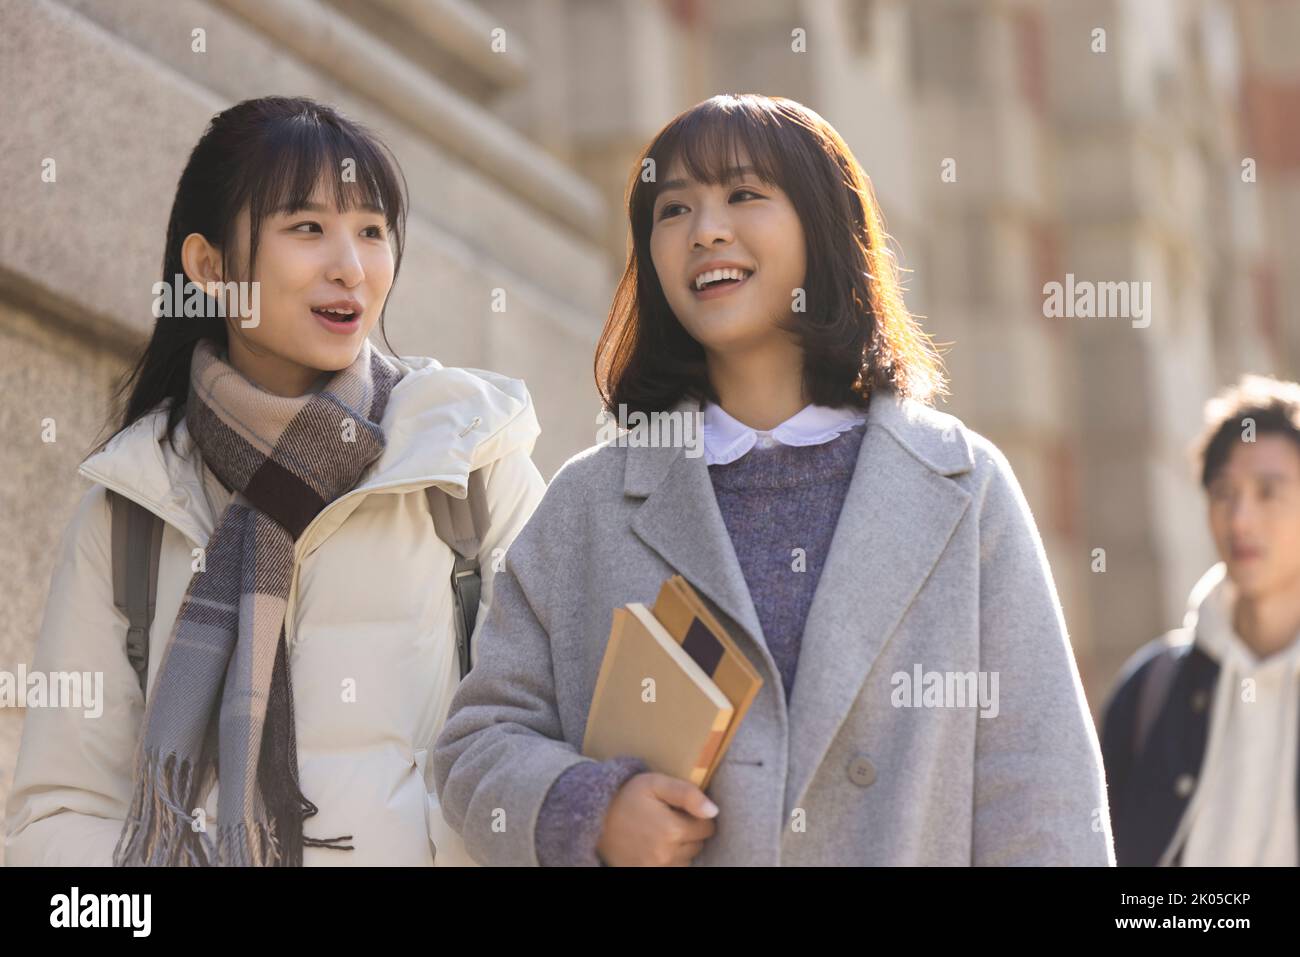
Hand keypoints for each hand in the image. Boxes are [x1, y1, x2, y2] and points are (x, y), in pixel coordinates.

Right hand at [595, 772, 718, 865]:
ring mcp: (656, 868)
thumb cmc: (627, 796)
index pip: (708, 827)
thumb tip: (713, 811)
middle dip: (690, 831)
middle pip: (698, 844)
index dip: (698, 815)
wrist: (594, 818)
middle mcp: (666, 854)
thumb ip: (687, 794)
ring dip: (681, 847)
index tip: (681, 808)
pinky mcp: (646, 874)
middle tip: (669, 817)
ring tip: (661, 831)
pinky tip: (657, 846)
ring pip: (687, 859)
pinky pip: (673, 869)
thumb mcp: (656, 783)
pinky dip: (670, 859)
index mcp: (672, 830)